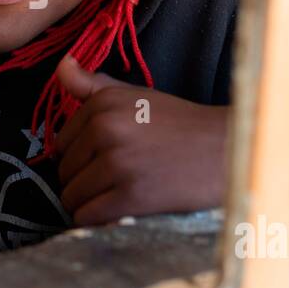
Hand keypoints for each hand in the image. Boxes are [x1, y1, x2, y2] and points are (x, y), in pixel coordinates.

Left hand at [53, 55, 229, 224]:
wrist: (227, 151)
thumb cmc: (181, 125)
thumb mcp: (137, 95)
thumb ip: (94, 84)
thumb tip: (62, 65)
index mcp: (103, 103)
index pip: (61, 143)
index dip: (79, 157)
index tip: (103, 160)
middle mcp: (106, 129)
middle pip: (64, 171)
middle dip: (82, 181)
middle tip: (113, 182)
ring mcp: (118, 163)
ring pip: (72, 196)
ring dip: (87, 204)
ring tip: (115, 198)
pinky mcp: (131, 196)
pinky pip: (88, 216)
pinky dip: (96, 221)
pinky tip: (117, 213)